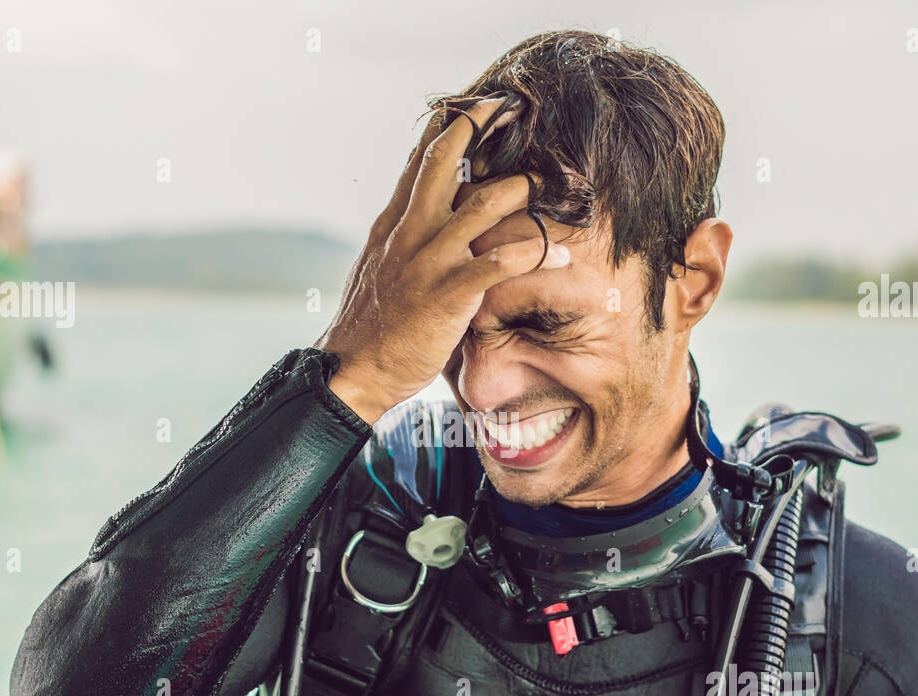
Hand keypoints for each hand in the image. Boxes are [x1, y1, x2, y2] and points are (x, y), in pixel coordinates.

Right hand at [315, 96, 570, 423]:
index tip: (476, 103)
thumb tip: (416, 220)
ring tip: (551, 186)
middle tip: (515, 110)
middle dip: (481, 128)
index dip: (449, 126)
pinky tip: (564, 256)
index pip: (419, 160)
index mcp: (393, 224)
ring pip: (484, 205)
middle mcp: (410, 231)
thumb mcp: (378, 270)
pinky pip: (503, 262)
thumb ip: (400, 241)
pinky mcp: (450, 292)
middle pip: (446, 160)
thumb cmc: (370, 328)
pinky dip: (538, 254)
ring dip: (523, 190)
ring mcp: (429, 259)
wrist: (353, 370)